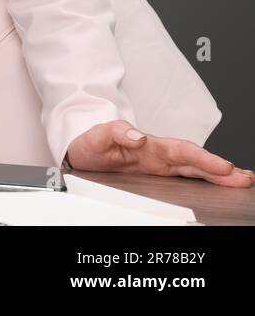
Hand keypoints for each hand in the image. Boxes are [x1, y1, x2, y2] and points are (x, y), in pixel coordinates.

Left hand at [66, 120, 252, 186]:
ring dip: (218, 176)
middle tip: (244, 178)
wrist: (81, 153)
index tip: (223, 166)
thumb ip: (116, 132)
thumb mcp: (98, 135)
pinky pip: (184, 178)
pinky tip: (220, 186)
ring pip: (193, 170)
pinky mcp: (156, 177)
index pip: (180, 150)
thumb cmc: (92, 143)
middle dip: (220, 169)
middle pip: (194, 161)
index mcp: (148, 145)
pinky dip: (204, 181)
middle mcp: (158, 156)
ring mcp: (159, 166)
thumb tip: (138, 136)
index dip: (202, 158)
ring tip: (242, 181)